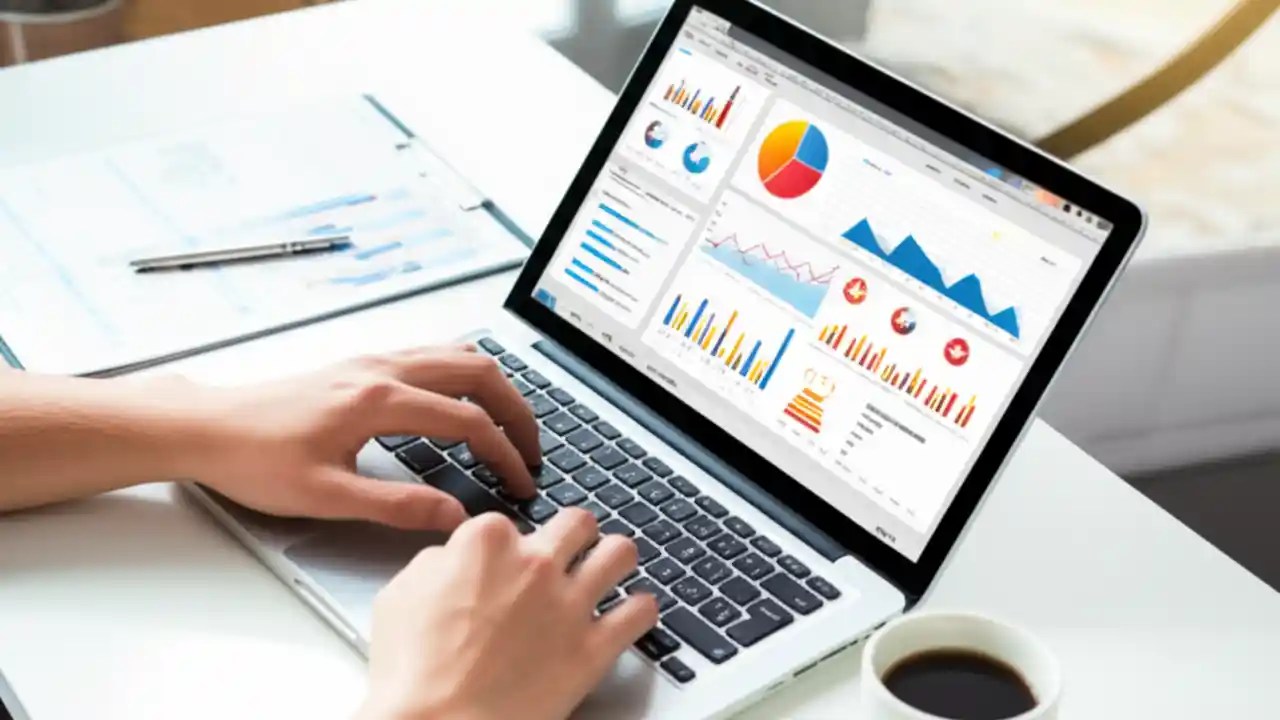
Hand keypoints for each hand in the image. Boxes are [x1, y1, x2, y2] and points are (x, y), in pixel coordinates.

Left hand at [194, 345, 538, 529]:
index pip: (468, 422)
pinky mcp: (361, 365)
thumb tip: (452, 517)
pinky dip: (465, 375)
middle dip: (516, 410)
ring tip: (510, 425)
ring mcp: (372, 361)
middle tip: (532, 449)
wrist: (207, 427)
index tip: (520, 484)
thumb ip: (396, 506)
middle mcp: (382, 370)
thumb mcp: (325, 496)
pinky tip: (463, 401)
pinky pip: (433, 354)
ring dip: (493, 387)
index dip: (505, 455)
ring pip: (457, 355)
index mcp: (379, 401)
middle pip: (477, 372)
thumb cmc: (254, 459)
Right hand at [358, 510, 659, 719]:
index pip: (511, 522)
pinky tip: (632, 613)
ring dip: (616, 559)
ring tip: (611, 568)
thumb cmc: (412, 673)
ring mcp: (569, 603)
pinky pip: (640, 613)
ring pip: (620, 553)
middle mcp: (535, 564)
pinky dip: (640, 611)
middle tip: (570, 551)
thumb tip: (452, 559)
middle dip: (574, 536)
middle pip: (577, 523)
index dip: (509, 545)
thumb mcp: (400, 596)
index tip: (509, 561)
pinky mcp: (594, 647)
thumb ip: (436, 564)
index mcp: (486, 542)